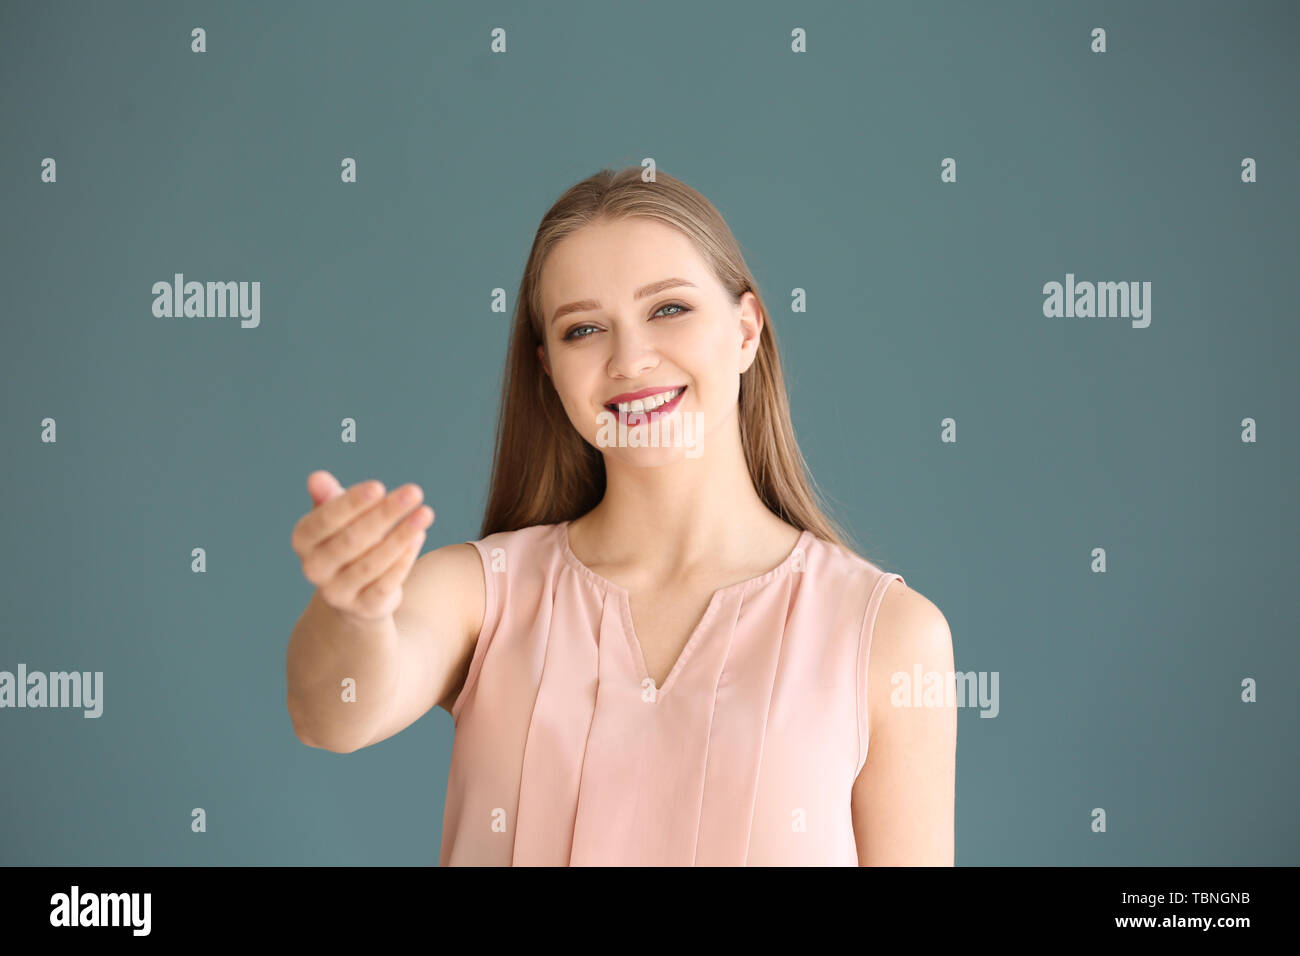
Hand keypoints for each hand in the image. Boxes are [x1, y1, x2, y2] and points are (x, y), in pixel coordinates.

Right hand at [290, 470, 433, 621]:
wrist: (353, 591)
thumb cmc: (347, 539)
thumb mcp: (337, 516)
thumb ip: (329, 497)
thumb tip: (317, 478)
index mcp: (303, 540)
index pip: (324, 520)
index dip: (351, 503)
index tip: (379, 486)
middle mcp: (314, 568)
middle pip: (352, 540)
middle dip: (385, 514)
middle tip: (415, 491)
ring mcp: (337, 592)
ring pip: (372, 563)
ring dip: (402, 536)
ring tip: (425, 513)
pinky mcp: (364, 608)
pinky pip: (386, 583)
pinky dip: (404, 560)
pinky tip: (419, 537)